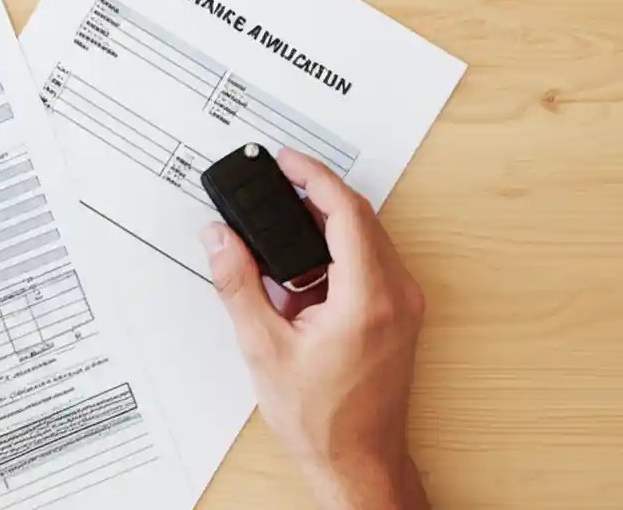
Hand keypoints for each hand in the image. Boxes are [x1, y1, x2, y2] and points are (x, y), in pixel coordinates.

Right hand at [200, 147, 427, 509]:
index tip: (287, 159)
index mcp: (367, 299)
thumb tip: (220, 240)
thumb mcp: (263, 349)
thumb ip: (237, 285)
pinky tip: (303, 267)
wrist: (357, 463)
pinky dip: (338, 250)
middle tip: (279, 179)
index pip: (345, 212)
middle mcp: (396, 296)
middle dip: (317, 193)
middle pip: (361, 217)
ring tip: (283, 223)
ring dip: (327, 222)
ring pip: (368, 238)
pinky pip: (372, 262)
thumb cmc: (322, 421)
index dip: (314, 175)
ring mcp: (403, 306)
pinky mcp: (398, 316)